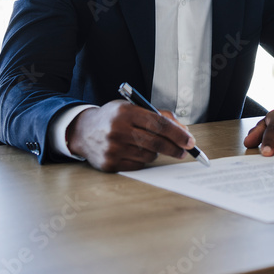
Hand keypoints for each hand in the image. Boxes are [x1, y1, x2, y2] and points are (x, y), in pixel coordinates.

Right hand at [66, 100, 195, 172]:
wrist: (83, 131)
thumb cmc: (114, 118)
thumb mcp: (133, 108)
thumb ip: (158, 115)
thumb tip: (183, 130)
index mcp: (126, 112)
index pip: (158, 124)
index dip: (177, 134)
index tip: (190, 141)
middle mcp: (118, 130)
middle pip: (156, 142)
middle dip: (175, 148)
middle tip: (185, 151)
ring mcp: (113, 148)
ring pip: (149, 155)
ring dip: (156, 152)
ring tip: (149, 145)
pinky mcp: (109, 163)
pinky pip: (138, 165)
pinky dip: (143, 159)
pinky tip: (135, 152)